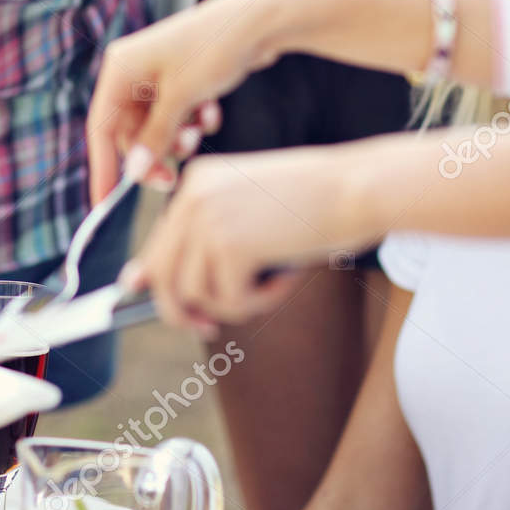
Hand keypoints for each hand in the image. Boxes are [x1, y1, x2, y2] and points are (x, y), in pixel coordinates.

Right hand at [87, 0, 293, 201]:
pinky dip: (192, 121)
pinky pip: (177, 114)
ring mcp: (157, 73)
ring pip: (156, 126)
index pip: (102, 128)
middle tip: (173, 179)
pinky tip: (212, 113)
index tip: (103, 204)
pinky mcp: (181, 77)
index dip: (103, 168)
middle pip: (130, 132)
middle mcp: (133, 69)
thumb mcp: (181, 99)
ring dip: (177, 138)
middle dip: (154, 153)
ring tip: (200, 133)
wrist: (259, 20)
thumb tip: (132, 173)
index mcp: (120, 68)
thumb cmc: (213, 50)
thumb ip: (154, 138)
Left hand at [119, 146, 377, 328]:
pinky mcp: (230, 245)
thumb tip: (152, 288)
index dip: (164, 286)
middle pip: (161, 273)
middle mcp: (192, 195)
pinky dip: (260, 302)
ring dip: (234, 305)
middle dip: (180, 311)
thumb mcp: (252, 212)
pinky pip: (231, 301)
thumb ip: (206, 240)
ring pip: (195, 294)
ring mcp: (207, 219)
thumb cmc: (316, 203)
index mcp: (196, 180)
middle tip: (208, 329)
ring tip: (272, 285)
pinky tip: (287, 277)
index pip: (158, 244)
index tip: (188, 312)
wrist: (358, 187)